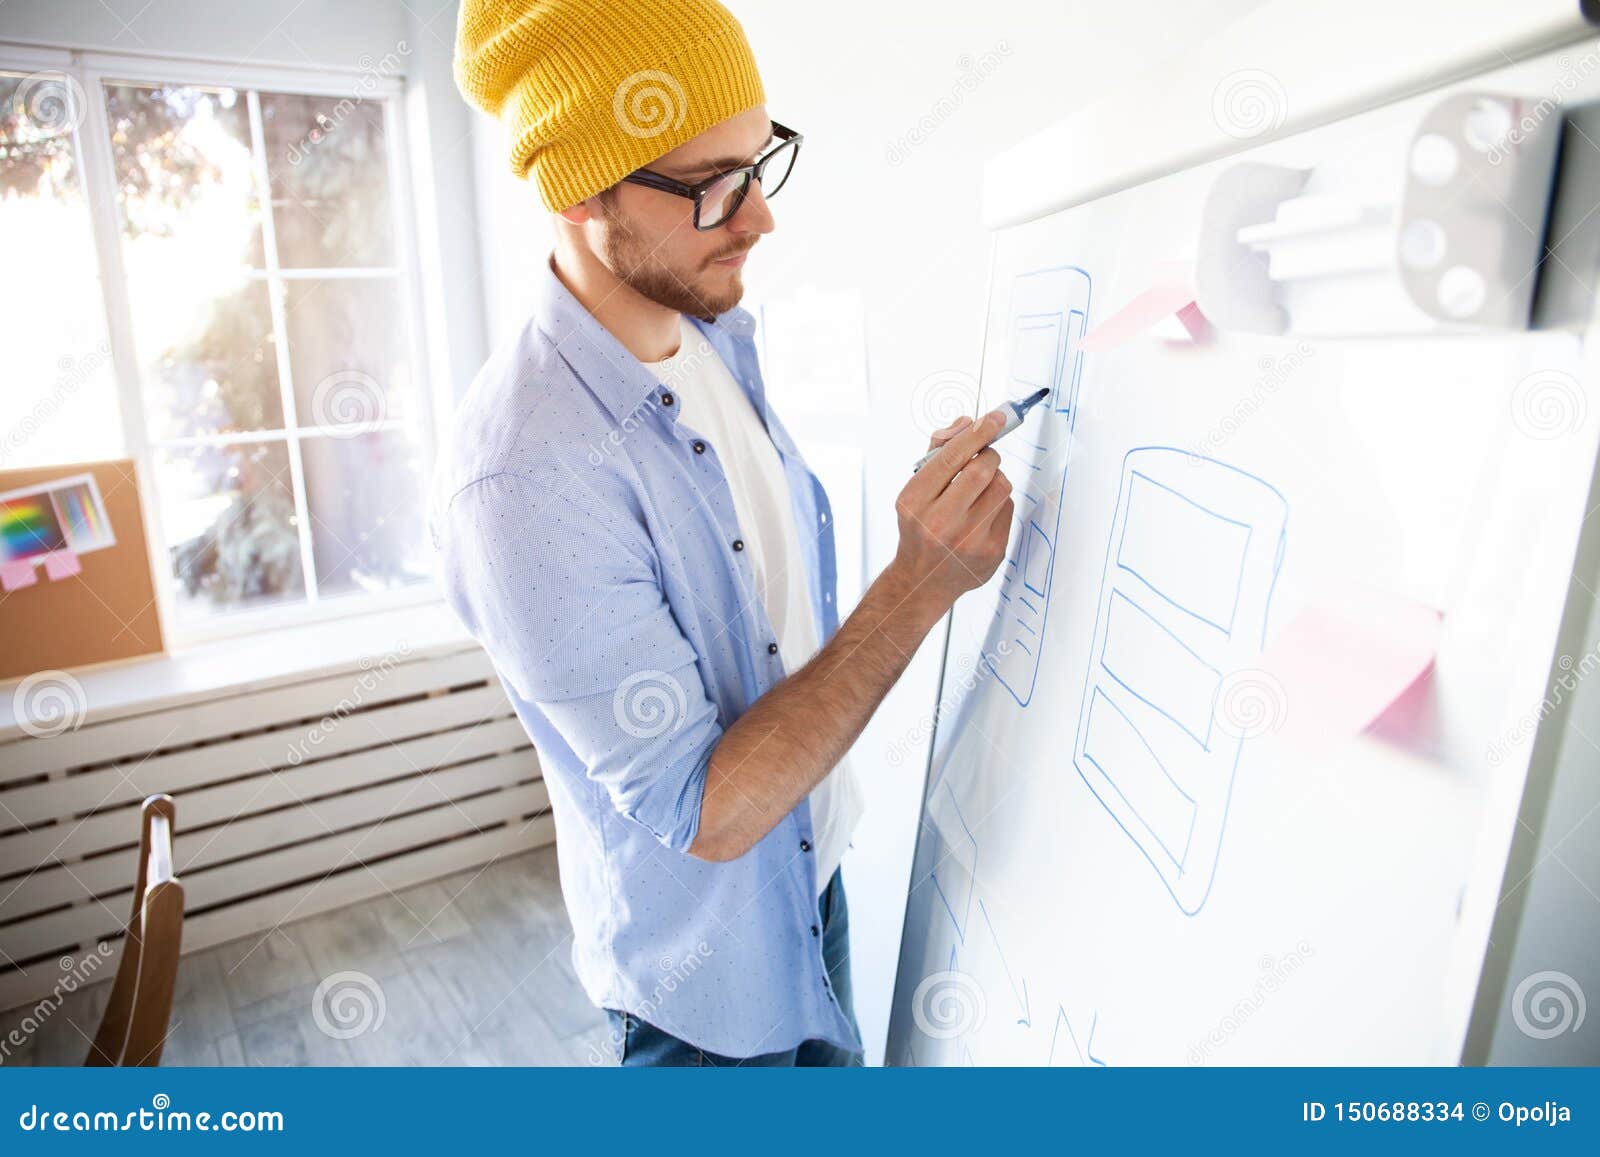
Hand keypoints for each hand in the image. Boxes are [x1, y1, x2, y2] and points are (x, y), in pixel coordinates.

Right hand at [886, 410, 1014, 621]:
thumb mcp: (915, 490)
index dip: (977, 433)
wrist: (922, 581)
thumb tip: (968, 421)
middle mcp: (940, 524)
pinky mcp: (992, 553)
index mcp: (915, 503)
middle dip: (988, 455)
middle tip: (984, 457)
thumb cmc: (919, 527)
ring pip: (1001, 487)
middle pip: (982, 470)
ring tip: (979, 490)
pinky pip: (1008, 509)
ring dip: (995, 479)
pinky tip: (982, 514)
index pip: (952, 457)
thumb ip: (938, 452)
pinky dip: (999, 502)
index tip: (994, 418)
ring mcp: (969, 541)